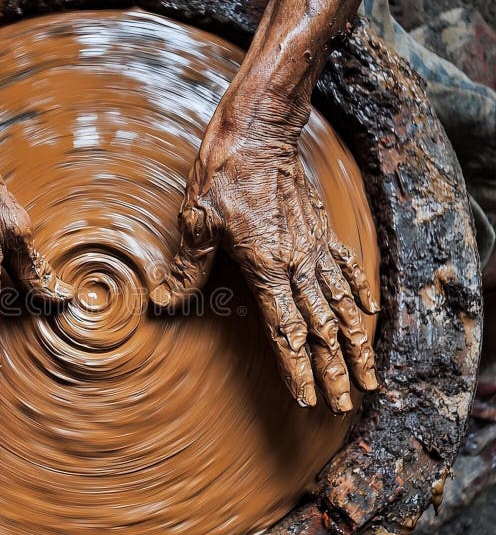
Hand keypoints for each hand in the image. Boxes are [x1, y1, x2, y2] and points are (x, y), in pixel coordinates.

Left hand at [150, 93, 378, 413]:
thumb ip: (187, 268)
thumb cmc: (224, 172)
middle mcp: (297, 262)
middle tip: (346, 405)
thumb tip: (164, 302)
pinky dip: (360, 295)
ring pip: (342, 306)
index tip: (309, 399)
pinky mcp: (321, 230)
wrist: (260, 129)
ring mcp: (314, 247)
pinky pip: (347, 269)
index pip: (286, 329)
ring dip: (357, 344)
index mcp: (266, 265)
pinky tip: (370, 315)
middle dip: (334, 370)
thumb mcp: (196, 222)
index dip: (297, 367)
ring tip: (369, 377)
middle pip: (321, 327)